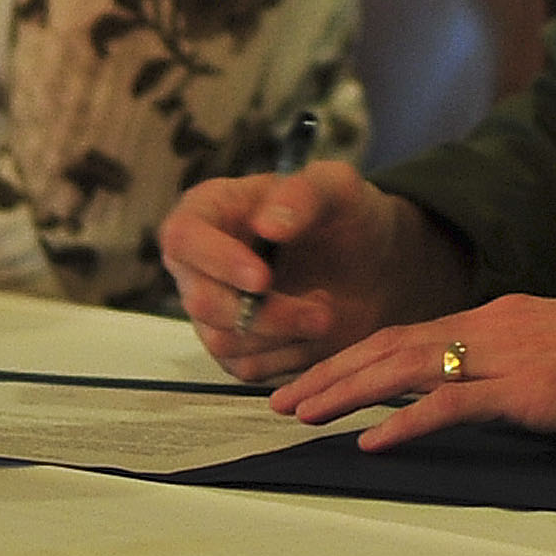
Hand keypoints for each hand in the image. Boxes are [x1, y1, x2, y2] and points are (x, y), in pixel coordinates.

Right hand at [159, 163, 465, 384]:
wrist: (371, 265)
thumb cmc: (347, 216)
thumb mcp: (337, 187)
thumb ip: (304, 194)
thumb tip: (266, 224)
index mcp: (209, 210)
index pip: (183, 238)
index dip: (218, 262)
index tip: (263, 279)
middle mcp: (198, 262)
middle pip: (201, 300)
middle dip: (266, 313)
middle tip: (322, 310)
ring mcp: (212, 309)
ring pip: (223, 341)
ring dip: (284, 335)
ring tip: (326, 312)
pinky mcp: (234, 348)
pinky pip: (246, 368)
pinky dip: (288, 357)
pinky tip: (315, 332)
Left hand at [271, 294, 555, 454]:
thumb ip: (518, 375)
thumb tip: (481, 403)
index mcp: (502, 319)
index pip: (411, 334)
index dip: (355, 356)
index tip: (314, 379)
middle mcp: (496, 327)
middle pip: (392, 345)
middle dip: (329, 371)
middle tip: (280, 399)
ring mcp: (512, 355)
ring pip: (407, 366)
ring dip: (345, 391)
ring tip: (300, 413)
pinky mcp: (532, 390)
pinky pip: (454, 404)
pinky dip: (405, 422)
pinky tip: (369, 440)